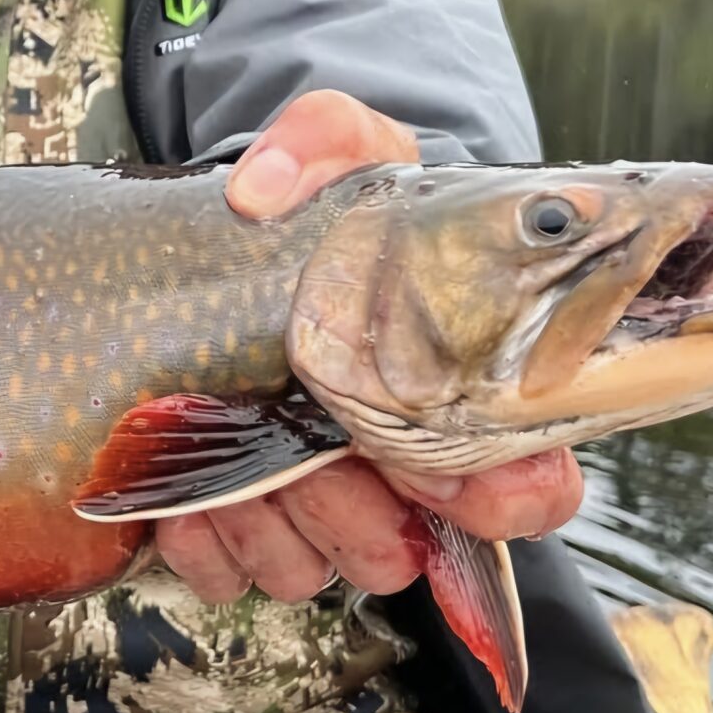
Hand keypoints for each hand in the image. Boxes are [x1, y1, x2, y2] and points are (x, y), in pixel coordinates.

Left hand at [156, 90, 585, 602]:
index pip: (530, 489)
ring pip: (310, 570)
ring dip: (268, 522)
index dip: (502, 498)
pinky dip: (201, 539)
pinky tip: (183, 488)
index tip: (439, 468)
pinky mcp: (235, 529)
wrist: (235, 246)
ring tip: (234, 453)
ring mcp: (318, 511)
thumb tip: (262, 189)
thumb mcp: (340, 146)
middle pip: (399, 551)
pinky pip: (225, 574)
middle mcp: (397, 475)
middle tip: (312, 454)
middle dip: (352, 512)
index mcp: (461, 400)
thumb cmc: (320, 210)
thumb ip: (324, 138)